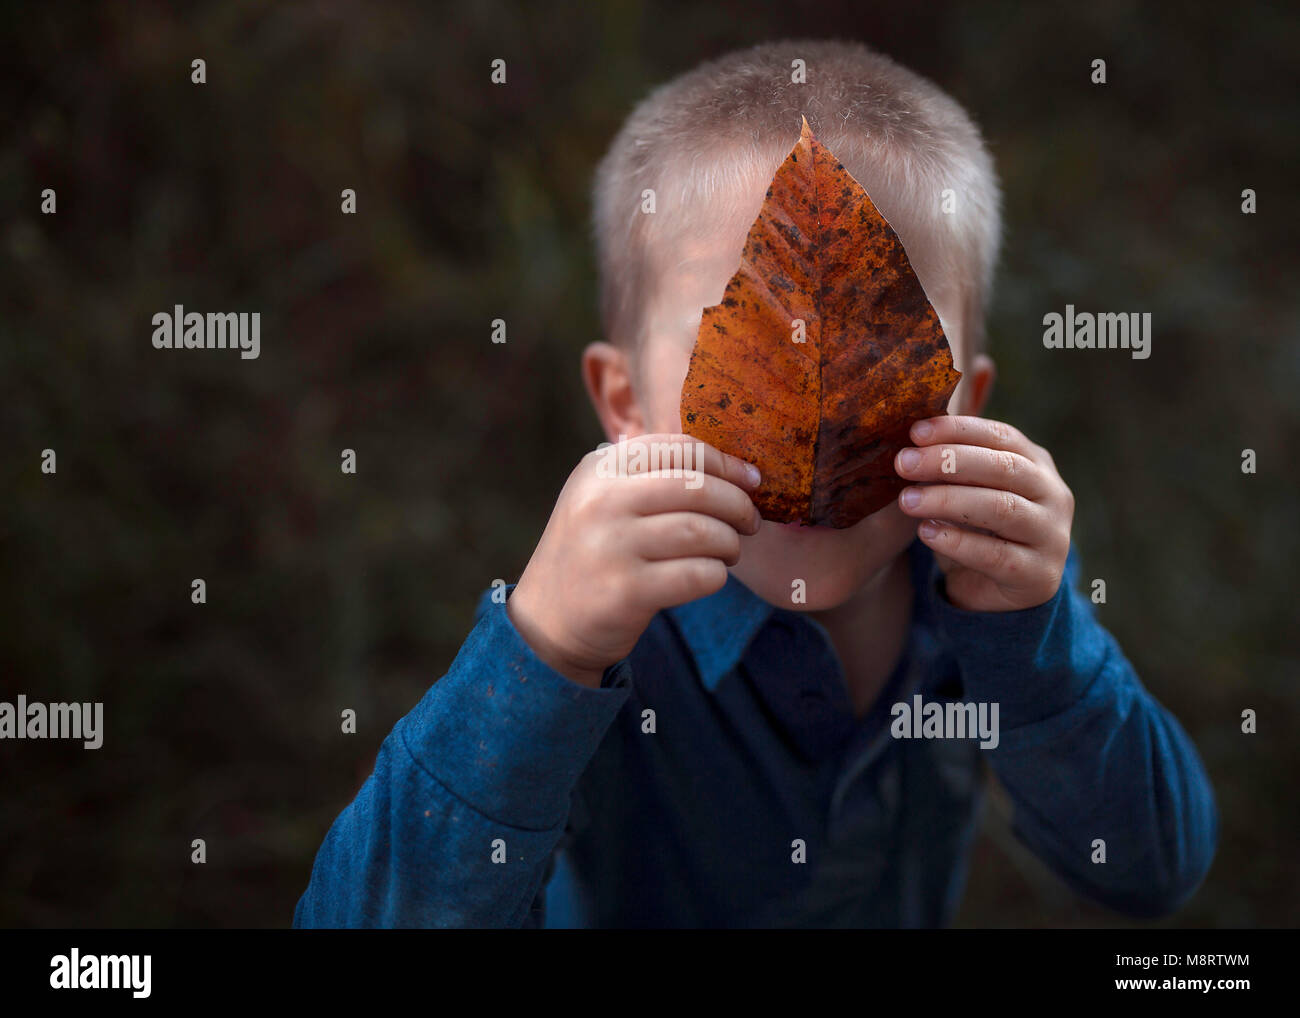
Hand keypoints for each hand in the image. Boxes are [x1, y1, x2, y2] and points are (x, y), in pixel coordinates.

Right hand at [508, 434, 761, 686]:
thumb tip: (736, 467)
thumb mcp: (605, 499)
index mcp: (599, 469)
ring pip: (702, 531)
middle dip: (737, 504)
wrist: (549, 620)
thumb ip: (655, 475)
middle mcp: (601, 502)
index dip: (726, 463)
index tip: (751, 480)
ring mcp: (611, 547)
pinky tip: (709, 576)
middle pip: (696, 487)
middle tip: (749, 521)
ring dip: (730, 543)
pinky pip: (698, 574)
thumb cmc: (595, 553)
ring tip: (729, 552)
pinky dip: (716, 575)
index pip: (679, 448)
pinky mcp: (625, 591)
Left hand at [893, 416, 1073, 611]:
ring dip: (948, 500)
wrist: (996, 595)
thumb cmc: (978, 530)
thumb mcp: (967, 492)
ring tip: (906, 500)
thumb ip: (951, 465)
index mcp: (1037, 464)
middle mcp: (1053, 495)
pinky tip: (925, 532)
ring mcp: (1051, 536)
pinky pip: (995, 555)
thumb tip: (911, 438)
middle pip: (1003, 467)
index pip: (1000, 436)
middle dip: (948, 461)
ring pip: (1002, 509)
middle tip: (903, 463)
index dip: (958, 430)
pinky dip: (957, 541)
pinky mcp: (1038, 575)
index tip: (915, 432)